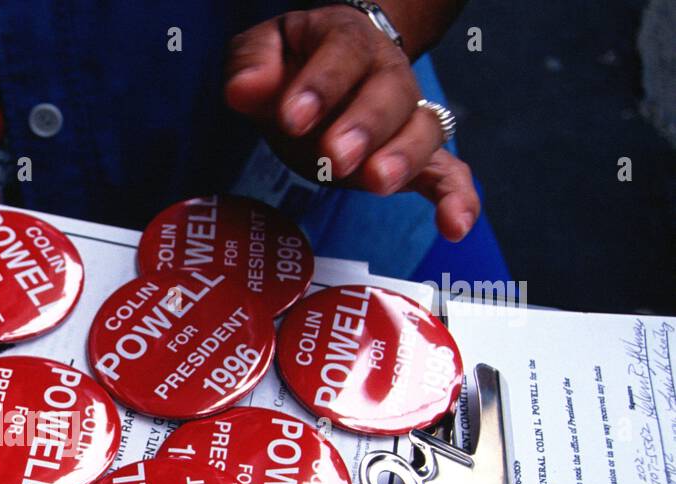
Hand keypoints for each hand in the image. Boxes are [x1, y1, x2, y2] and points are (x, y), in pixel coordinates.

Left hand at [224, 6, 478, 241]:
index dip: (320, 86)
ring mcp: (405, 116)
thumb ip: (253, 65)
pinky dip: (456, 197)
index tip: (292, 118)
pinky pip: (447, 173)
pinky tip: (454, 226)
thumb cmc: (295, 63)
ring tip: (377, 182)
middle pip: (389, 93)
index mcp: (347, 40)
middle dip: (364, 127)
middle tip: (335, 156)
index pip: (342, 54)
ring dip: (403, 159)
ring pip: (423, 131)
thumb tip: (243, 89)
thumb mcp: (265, 50)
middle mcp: (386, 74)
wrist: (330, 69)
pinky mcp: (414, 158)